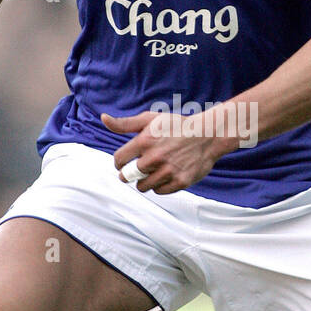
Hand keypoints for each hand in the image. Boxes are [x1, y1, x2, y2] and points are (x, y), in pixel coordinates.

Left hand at [101, 110, 230, 193]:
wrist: (207, 135)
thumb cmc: (176, 126)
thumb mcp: (150, 120)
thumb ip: (125, 123)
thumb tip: (103, 118)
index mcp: (145, 141)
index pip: (119, 160)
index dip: (119, 162)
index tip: (124, 162)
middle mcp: (155, 157)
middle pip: (128, 176)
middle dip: (128, 174)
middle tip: (135, 170)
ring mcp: (168, 171)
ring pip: (142, 186)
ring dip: (144, 181)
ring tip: (152, 172)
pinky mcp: (180, 182)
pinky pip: (159, 191)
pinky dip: (159, 186)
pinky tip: (164, 175)